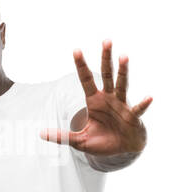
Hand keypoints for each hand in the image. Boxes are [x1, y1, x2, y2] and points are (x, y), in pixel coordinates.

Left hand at [40, 40, 151, 155]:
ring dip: (123, 71)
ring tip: (124, 56)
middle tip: (106, 41)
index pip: (86, 80)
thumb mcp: (80, 141)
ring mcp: (122, 105)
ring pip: (122, 84)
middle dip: (105, 58)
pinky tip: (149, 97)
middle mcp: (108, 98)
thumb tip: (41, 134)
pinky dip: (143, 104)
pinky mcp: (133, 117)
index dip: (81, 66)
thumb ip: (63, 136)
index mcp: (94, 101)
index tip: (76, 50)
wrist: (123, 150)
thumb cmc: (103, 142)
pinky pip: (138, 109)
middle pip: (106, 74)